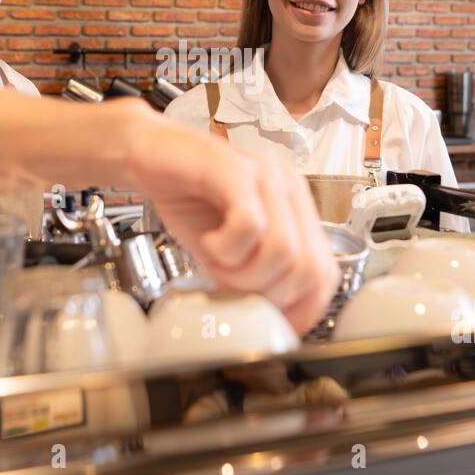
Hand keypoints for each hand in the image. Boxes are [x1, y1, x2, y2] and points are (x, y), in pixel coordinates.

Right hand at [120, 105, 338, 333]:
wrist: (149, 155)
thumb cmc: (189, 201)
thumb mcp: (228, 250)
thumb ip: (255, 276)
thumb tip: (270, 318)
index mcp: (295, 211)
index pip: (325, 273)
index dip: (301, 308)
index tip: (269, 320)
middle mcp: (289, 192)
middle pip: (309, 268)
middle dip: (266, 292)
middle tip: (230, 281)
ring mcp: (265, 177)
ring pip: (283, 250)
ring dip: (242, 272)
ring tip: (217, 259)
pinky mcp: (234, 170)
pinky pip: (250, 224)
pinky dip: (225, 249)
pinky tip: (209, 243)